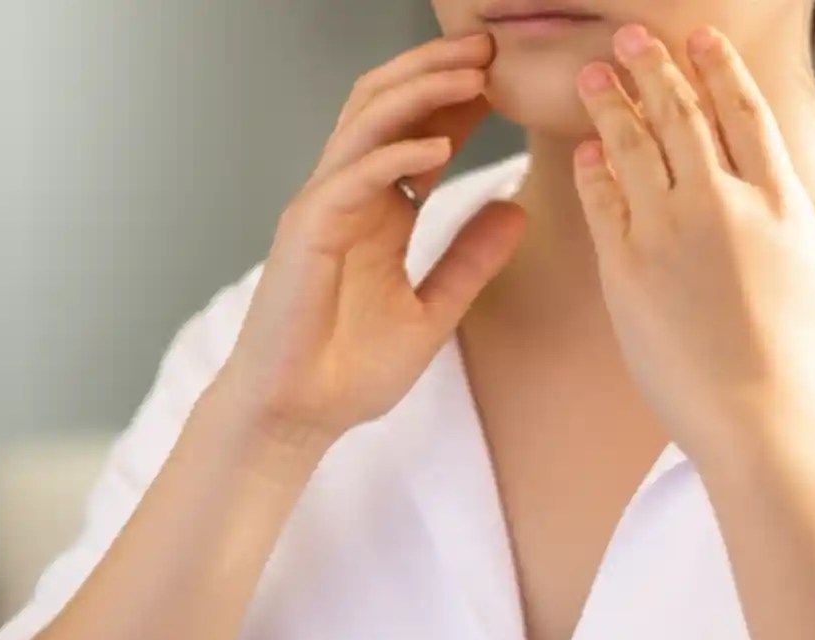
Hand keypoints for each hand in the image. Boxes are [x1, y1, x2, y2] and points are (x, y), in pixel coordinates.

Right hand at [222, 31, 525, 453]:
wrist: (297, 417)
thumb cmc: (349, 372)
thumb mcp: (432, 311)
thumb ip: (470, 259)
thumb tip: (517, 210)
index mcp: (375, 212)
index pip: (415, 133)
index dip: (457, 100)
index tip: (506, 76)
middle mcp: (346, 198)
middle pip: (385, 107)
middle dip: (435, 71)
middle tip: (489, 47)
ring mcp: (321, 209)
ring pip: (365, 124)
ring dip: (418, 92)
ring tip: (472, 72)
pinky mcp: (305, 233)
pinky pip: (352, 178)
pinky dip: (394, 156)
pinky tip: (439, 147)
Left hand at [572, 24, 814, 464]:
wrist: (760, 425)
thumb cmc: (814, 368)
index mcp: (782, 203)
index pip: (745, 114)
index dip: (719, 69)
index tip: (700, 39)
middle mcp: (723, 205)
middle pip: (682, 115)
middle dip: (655, 68)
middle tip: (633, 37)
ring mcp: (669, 233)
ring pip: (635, 146)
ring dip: (614, 103)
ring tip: (597, 73)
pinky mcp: (625, 269)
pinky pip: (603, 201)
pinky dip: (595, 169)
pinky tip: (587, 148)